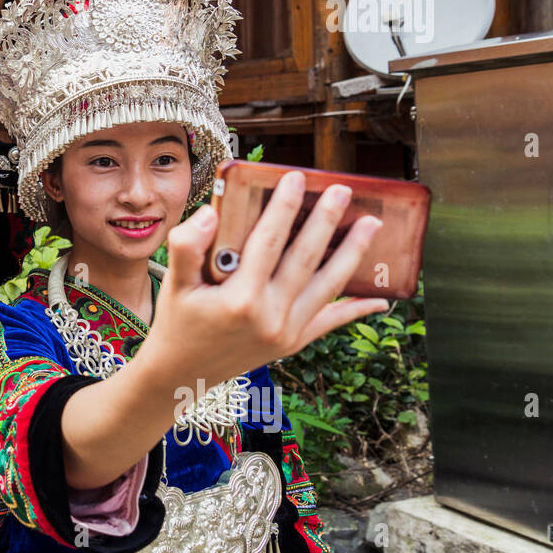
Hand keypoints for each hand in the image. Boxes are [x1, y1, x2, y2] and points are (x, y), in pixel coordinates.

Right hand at [144, 171, 387, 393]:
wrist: (182, 374)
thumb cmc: (177, 323)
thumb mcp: (173, 283)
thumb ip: (186, 245)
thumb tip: (211, 212)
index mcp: (240, 299)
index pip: (268, 241)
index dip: (284, 207)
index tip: (297, 178)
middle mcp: (270, 317)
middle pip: (306, 258)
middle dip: (327, 221)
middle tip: (343, 190)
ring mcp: (286, 333)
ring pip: (327, 286)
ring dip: (352, 254)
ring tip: (371, 225)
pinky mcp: (293, 344)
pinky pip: (330, 323)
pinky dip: (355, 310)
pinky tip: (380, 299)